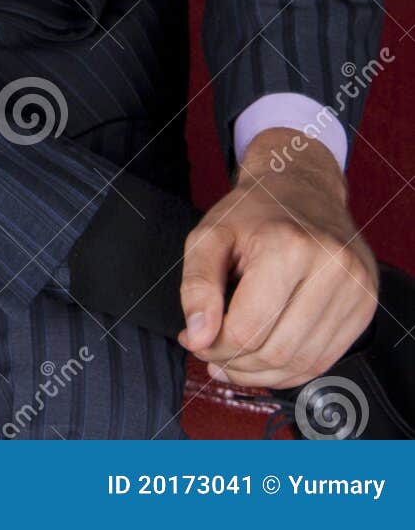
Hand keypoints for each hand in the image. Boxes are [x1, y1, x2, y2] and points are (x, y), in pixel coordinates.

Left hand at [176, 128, 378, 389]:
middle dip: (236, 363)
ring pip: (302, 364)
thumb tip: (198, 337)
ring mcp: (354, 288)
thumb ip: (197, 285)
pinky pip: (324, 361)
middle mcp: (329, 267)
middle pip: (276, 352)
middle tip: (214, 350)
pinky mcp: (364, 304)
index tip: (198, 339)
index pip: (247, 330)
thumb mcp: (209, 234)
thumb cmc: (253, 213)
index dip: (215, 346)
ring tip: (236, 358)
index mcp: (287, 245)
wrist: (301, 189)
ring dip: (262, 373)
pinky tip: (266, 357)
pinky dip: (290, 369)